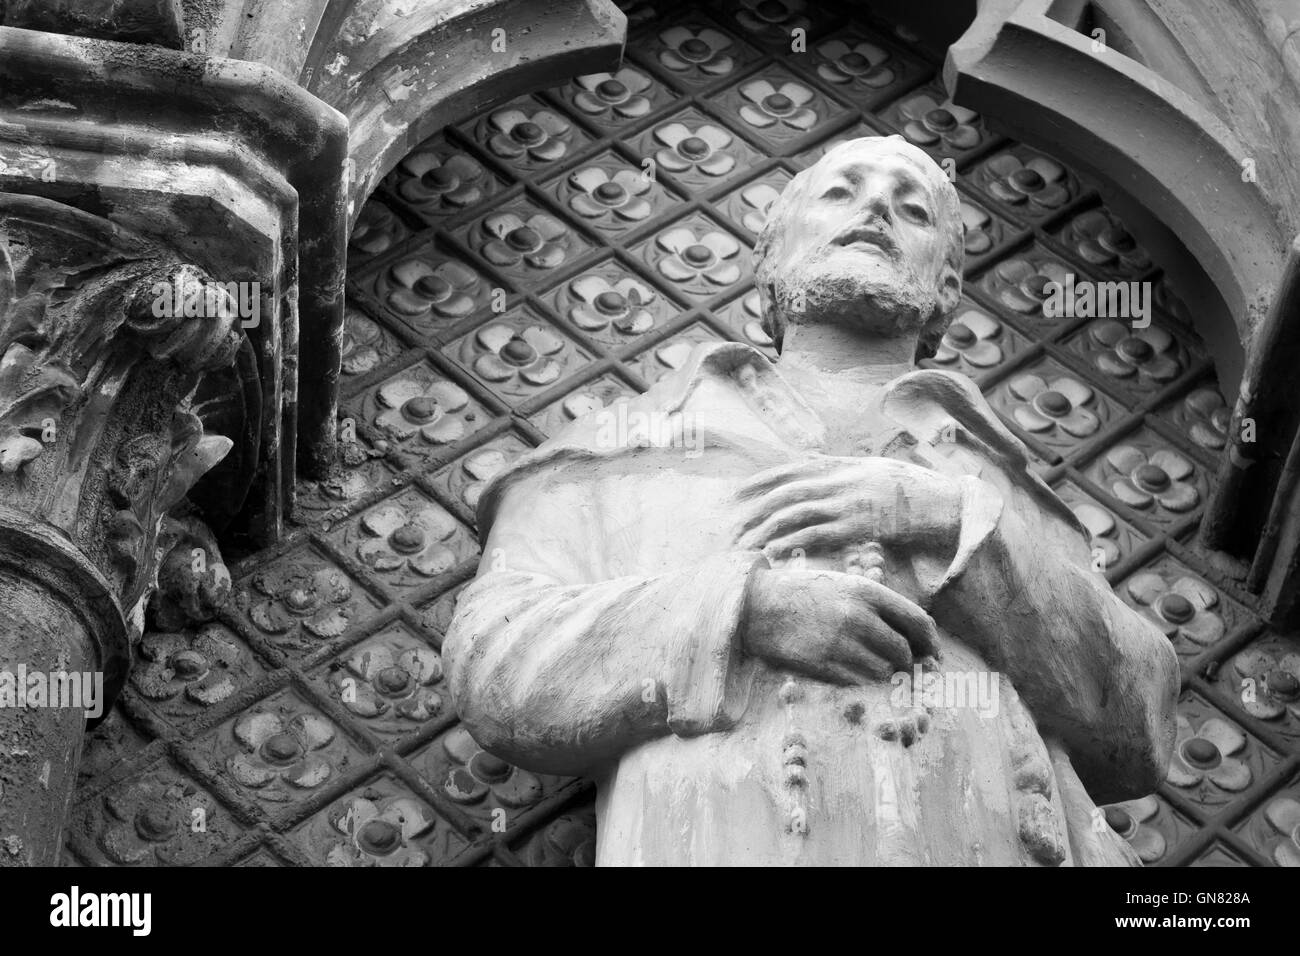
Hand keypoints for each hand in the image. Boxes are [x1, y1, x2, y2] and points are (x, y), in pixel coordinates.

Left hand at [735, 455, 963, 558]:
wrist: (943, 504)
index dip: (762, 480)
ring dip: (766, 529)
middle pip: (786, 491)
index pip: (791, 468)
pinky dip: (791, 541)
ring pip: (795, 512)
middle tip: (732, 525)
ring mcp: (848, 501)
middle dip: (755, 508)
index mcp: (843, 465)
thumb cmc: (912, 492)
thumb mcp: (875, 472)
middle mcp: (840, 480)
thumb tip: (824, 471)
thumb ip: (847, 473)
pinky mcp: (857, 524)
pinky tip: (772, 551)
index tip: (738, 492)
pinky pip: (816, 534)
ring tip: (744, 544)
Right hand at [743, 568, 938, 683]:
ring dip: (883, 672)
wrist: (758, 605)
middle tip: (904, 667)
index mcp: (867, 592)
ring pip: (883, 670)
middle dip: (908, 663)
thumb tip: (916, 638)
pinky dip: (860, 679)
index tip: (931, 653)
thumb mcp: (845, 586)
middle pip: (904, 651)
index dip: (930, 641)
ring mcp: (840, 642)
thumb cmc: (806, 594)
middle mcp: (858, 616)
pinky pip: (858, 681)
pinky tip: (849, 669)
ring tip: (869, 664)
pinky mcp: (823, 665)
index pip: (918, 621)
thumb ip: (879, 607)